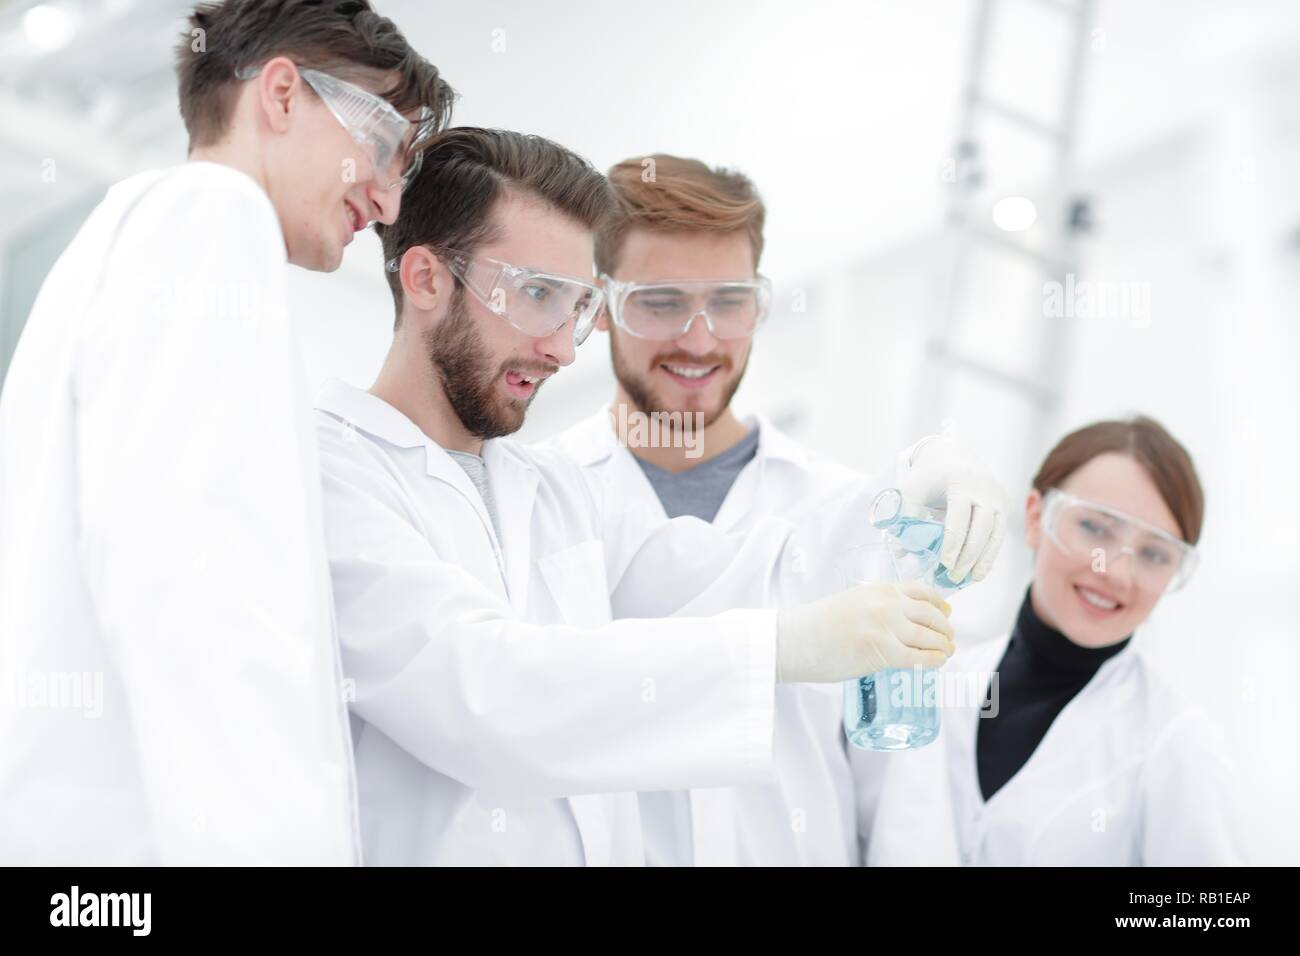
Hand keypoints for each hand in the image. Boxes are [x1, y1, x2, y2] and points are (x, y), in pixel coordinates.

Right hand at [775, 581, 955, 682]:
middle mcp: (886, 604)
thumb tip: (898, 623)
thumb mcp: (851, 602)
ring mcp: (885, 626)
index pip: (922, 591)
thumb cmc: (816, 626)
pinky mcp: (882, 651)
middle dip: (945, 629)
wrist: (794, 640)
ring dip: (943, 646)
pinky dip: (934, 660)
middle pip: (931, 614)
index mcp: (879, 589)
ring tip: (947, 652)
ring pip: (929, 637)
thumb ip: (875, 607)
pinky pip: (919, 657)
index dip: (940, 603)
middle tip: (948, 639)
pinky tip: (938, 662)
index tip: (947, 613)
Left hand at [900, 436, 1008, 582]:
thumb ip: (905, 519)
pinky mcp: (1004, 504)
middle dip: (968, 557)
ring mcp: (998, 496)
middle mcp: (985, 489)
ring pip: (996, 534)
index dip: (951, 545)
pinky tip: (980, 569)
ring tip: (971, 579)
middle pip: (981, 529)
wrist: (951, 453)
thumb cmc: (927, 475)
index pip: (958, 519)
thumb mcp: (912, 491)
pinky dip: (990, 552)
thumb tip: (901, 553)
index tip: (942, 564)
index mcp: (960, 482)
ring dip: (984, 559)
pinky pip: (1000, 533)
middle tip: (953, 577)